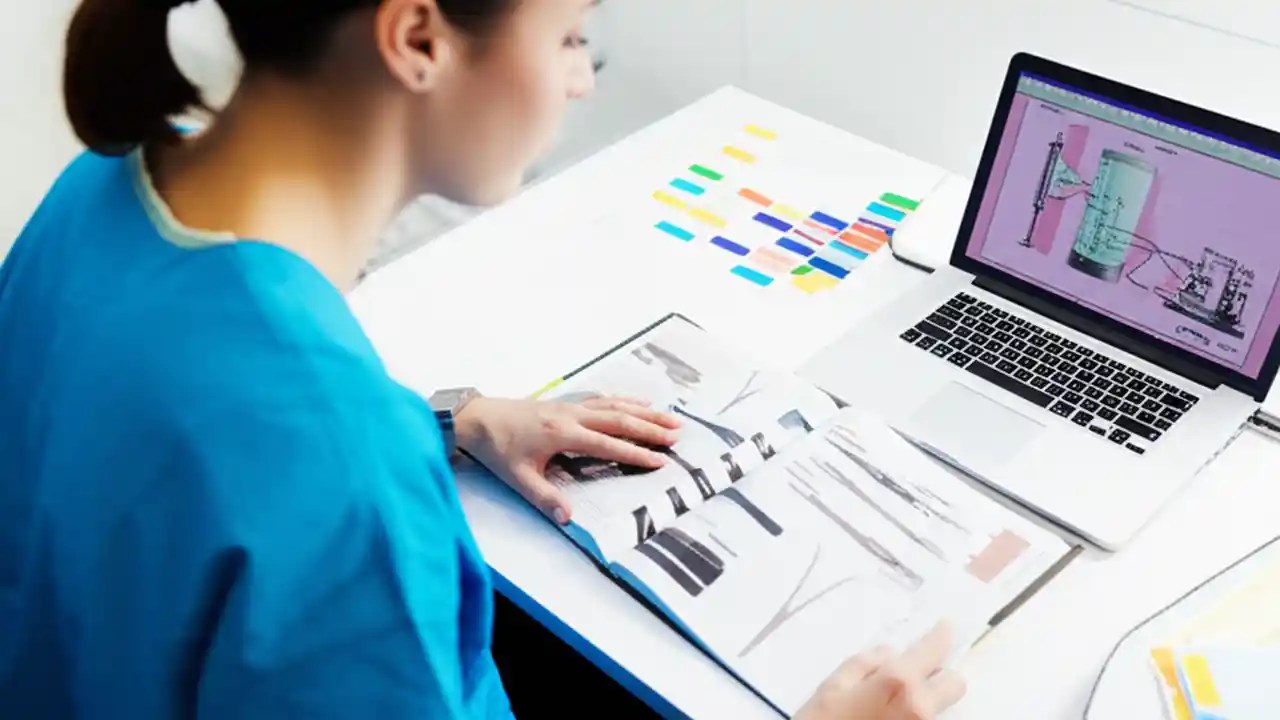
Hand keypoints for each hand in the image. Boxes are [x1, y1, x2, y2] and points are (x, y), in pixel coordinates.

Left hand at [455, 396, 680, 524]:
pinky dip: (625, 400)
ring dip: (644, 412)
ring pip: (615, 405)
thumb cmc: (497, 449)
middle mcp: (572, 416)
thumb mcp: (518, 478)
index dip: (635, 454)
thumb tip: (568, 519)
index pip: (608, 445)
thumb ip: (545, 498)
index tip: (660, 462)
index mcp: (563, 434)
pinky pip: (603, 398)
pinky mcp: (566, 402)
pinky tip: (639, 402)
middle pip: (619, 419)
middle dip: (650, 429)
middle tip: (677, 436)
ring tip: (670, 419)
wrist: (477, 418)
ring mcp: (570, 405)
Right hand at [796, 623, 965, 719]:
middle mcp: (919, 707)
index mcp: (898, 683)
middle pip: (956, 682)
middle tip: (920, 670)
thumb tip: (889, 654)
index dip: (942, 634)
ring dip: (928, 695)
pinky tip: (892, 712)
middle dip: (942, 672)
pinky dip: (917, 712)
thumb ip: (867, 662)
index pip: (934, 650)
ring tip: (897, 697)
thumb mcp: (835, 685)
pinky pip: (927, 719)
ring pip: (942, 704)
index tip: (945, 627)